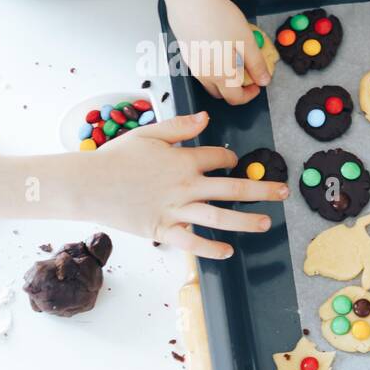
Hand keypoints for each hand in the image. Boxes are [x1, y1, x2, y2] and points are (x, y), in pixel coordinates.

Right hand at [84, 113, 286, 259]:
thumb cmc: (115, 158)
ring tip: (267, 223)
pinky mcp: (164, 229)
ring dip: (247, 221)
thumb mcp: (147, 133)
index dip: (232, 159)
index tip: (235, 162)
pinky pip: (193, 242)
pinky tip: (228, 251)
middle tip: (283, 192)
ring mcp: (177, 209)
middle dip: (262, 190)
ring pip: (220, 217)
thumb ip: (179, 126)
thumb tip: (206, 118)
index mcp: (184, 160)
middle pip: (233, 188)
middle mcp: (186, 185)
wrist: (86, 183)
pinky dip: (211, 248)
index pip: (221, 158)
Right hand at [160, 0, 269, 105]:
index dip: (249, 95)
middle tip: (247, 73)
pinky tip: (218, 49)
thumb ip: (256, 64)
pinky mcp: (185, 53)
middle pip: (221, 93)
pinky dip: (213, 67)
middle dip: (236, 89)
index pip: (235, 98)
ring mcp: (192, 64)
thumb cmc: (218, 17)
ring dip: (224, 79)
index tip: (258, 83)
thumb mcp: (246, 41)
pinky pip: (201, 68)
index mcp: (220, 75)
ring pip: (210, 82)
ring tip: (234, 59)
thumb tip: (264, 80)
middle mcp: (203, 74)